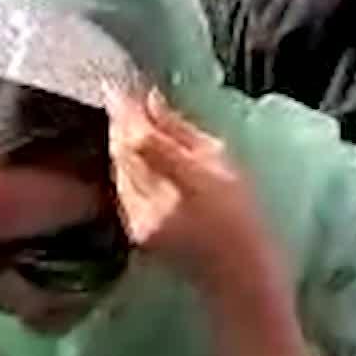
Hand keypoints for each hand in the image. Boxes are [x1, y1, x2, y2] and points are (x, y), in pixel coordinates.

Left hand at [107, 90, 280, 288]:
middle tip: (120, 96)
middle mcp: (158, 202)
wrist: (236, 270)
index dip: (125, 110)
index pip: (141, 138)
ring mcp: (141, 219)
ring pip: (118, 167)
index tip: (116, 85)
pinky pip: (120, 186)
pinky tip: (133, 155)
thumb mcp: (219, 160)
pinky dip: (123, 166)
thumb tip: (150, 98)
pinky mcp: (133, 229)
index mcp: (188, 180)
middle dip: (120, 122)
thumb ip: (180, 129)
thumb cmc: (240, 212)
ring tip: (128, 120)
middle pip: (122, 151)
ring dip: (119, 142)